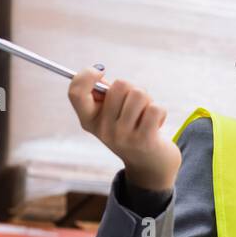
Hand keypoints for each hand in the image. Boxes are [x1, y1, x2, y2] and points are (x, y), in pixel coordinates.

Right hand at [67, 68, 180, 191]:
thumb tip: (98, 73)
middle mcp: (103, 130)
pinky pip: (155, 108)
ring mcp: (123, 136)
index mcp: (89, 121)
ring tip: (146, 116)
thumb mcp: (112, 116)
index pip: (75, 92)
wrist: (150, 166)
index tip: (100, 71)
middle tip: (136, 105)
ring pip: (138, 94)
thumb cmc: (131, 130)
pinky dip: (160, 112)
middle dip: (132, 89)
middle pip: (118, 86)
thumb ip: (104, 96)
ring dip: (148, 100)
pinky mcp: (144, 141)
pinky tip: (156, 125)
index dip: (86, 75)